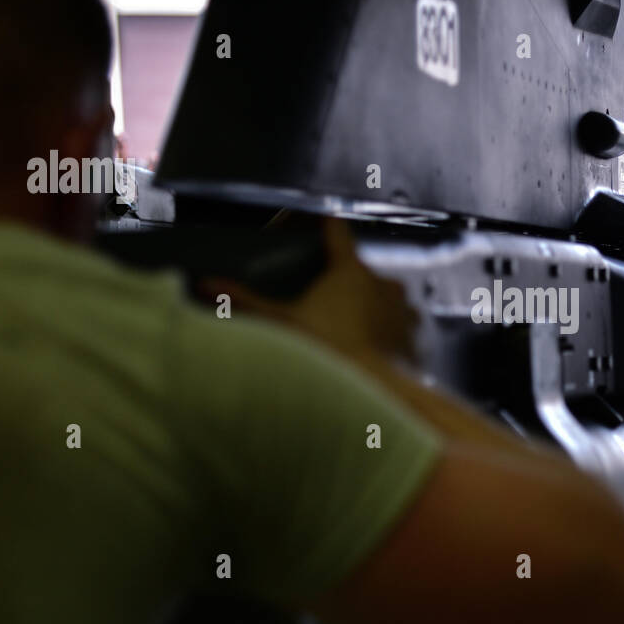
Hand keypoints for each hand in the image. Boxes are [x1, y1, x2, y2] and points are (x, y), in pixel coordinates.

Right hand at [202, 217, 417, 365]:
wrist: (378, 400)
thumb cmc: (330, 357)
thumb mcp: (280, 326)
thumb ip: (243, 302)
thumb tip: (207, 285)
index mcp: (351, 272)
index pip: (337, 233)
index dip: (325, 227)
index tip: (318, 224)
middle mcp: (384, 286)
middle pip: (360, 271)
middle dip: (342, 282)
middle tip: (320, 301)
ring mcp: (405, 313)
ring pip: (386, 300)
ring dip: (369, 309)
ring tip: (346, 330)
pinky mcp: (417, 342)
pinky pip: (401, 330)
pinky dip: (387, 337)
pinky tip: (370, 352)